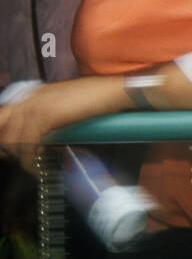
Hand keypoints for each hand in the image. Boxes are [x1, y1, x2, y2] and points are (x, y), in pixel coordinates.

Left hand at [0, 76, 130, 173]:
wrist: (113, 91)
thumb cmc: (97, 98)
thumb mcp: (66, 104)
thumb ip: (49, 115)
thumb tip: (43, 137)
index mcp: (33, 93)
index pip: (4, 116)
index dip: (6, 137)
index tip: (13, 153)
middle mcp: (30, 97)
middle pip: (2, 126)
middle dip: (7, 148)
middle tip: (23, 160)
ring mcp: (36, 104)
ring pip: (11, 138)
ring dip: (21, 158)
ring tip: (34, 167)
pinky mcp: (46, 115)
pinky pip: (28, 143)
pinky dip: (30, 160)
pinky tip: (38, 167)